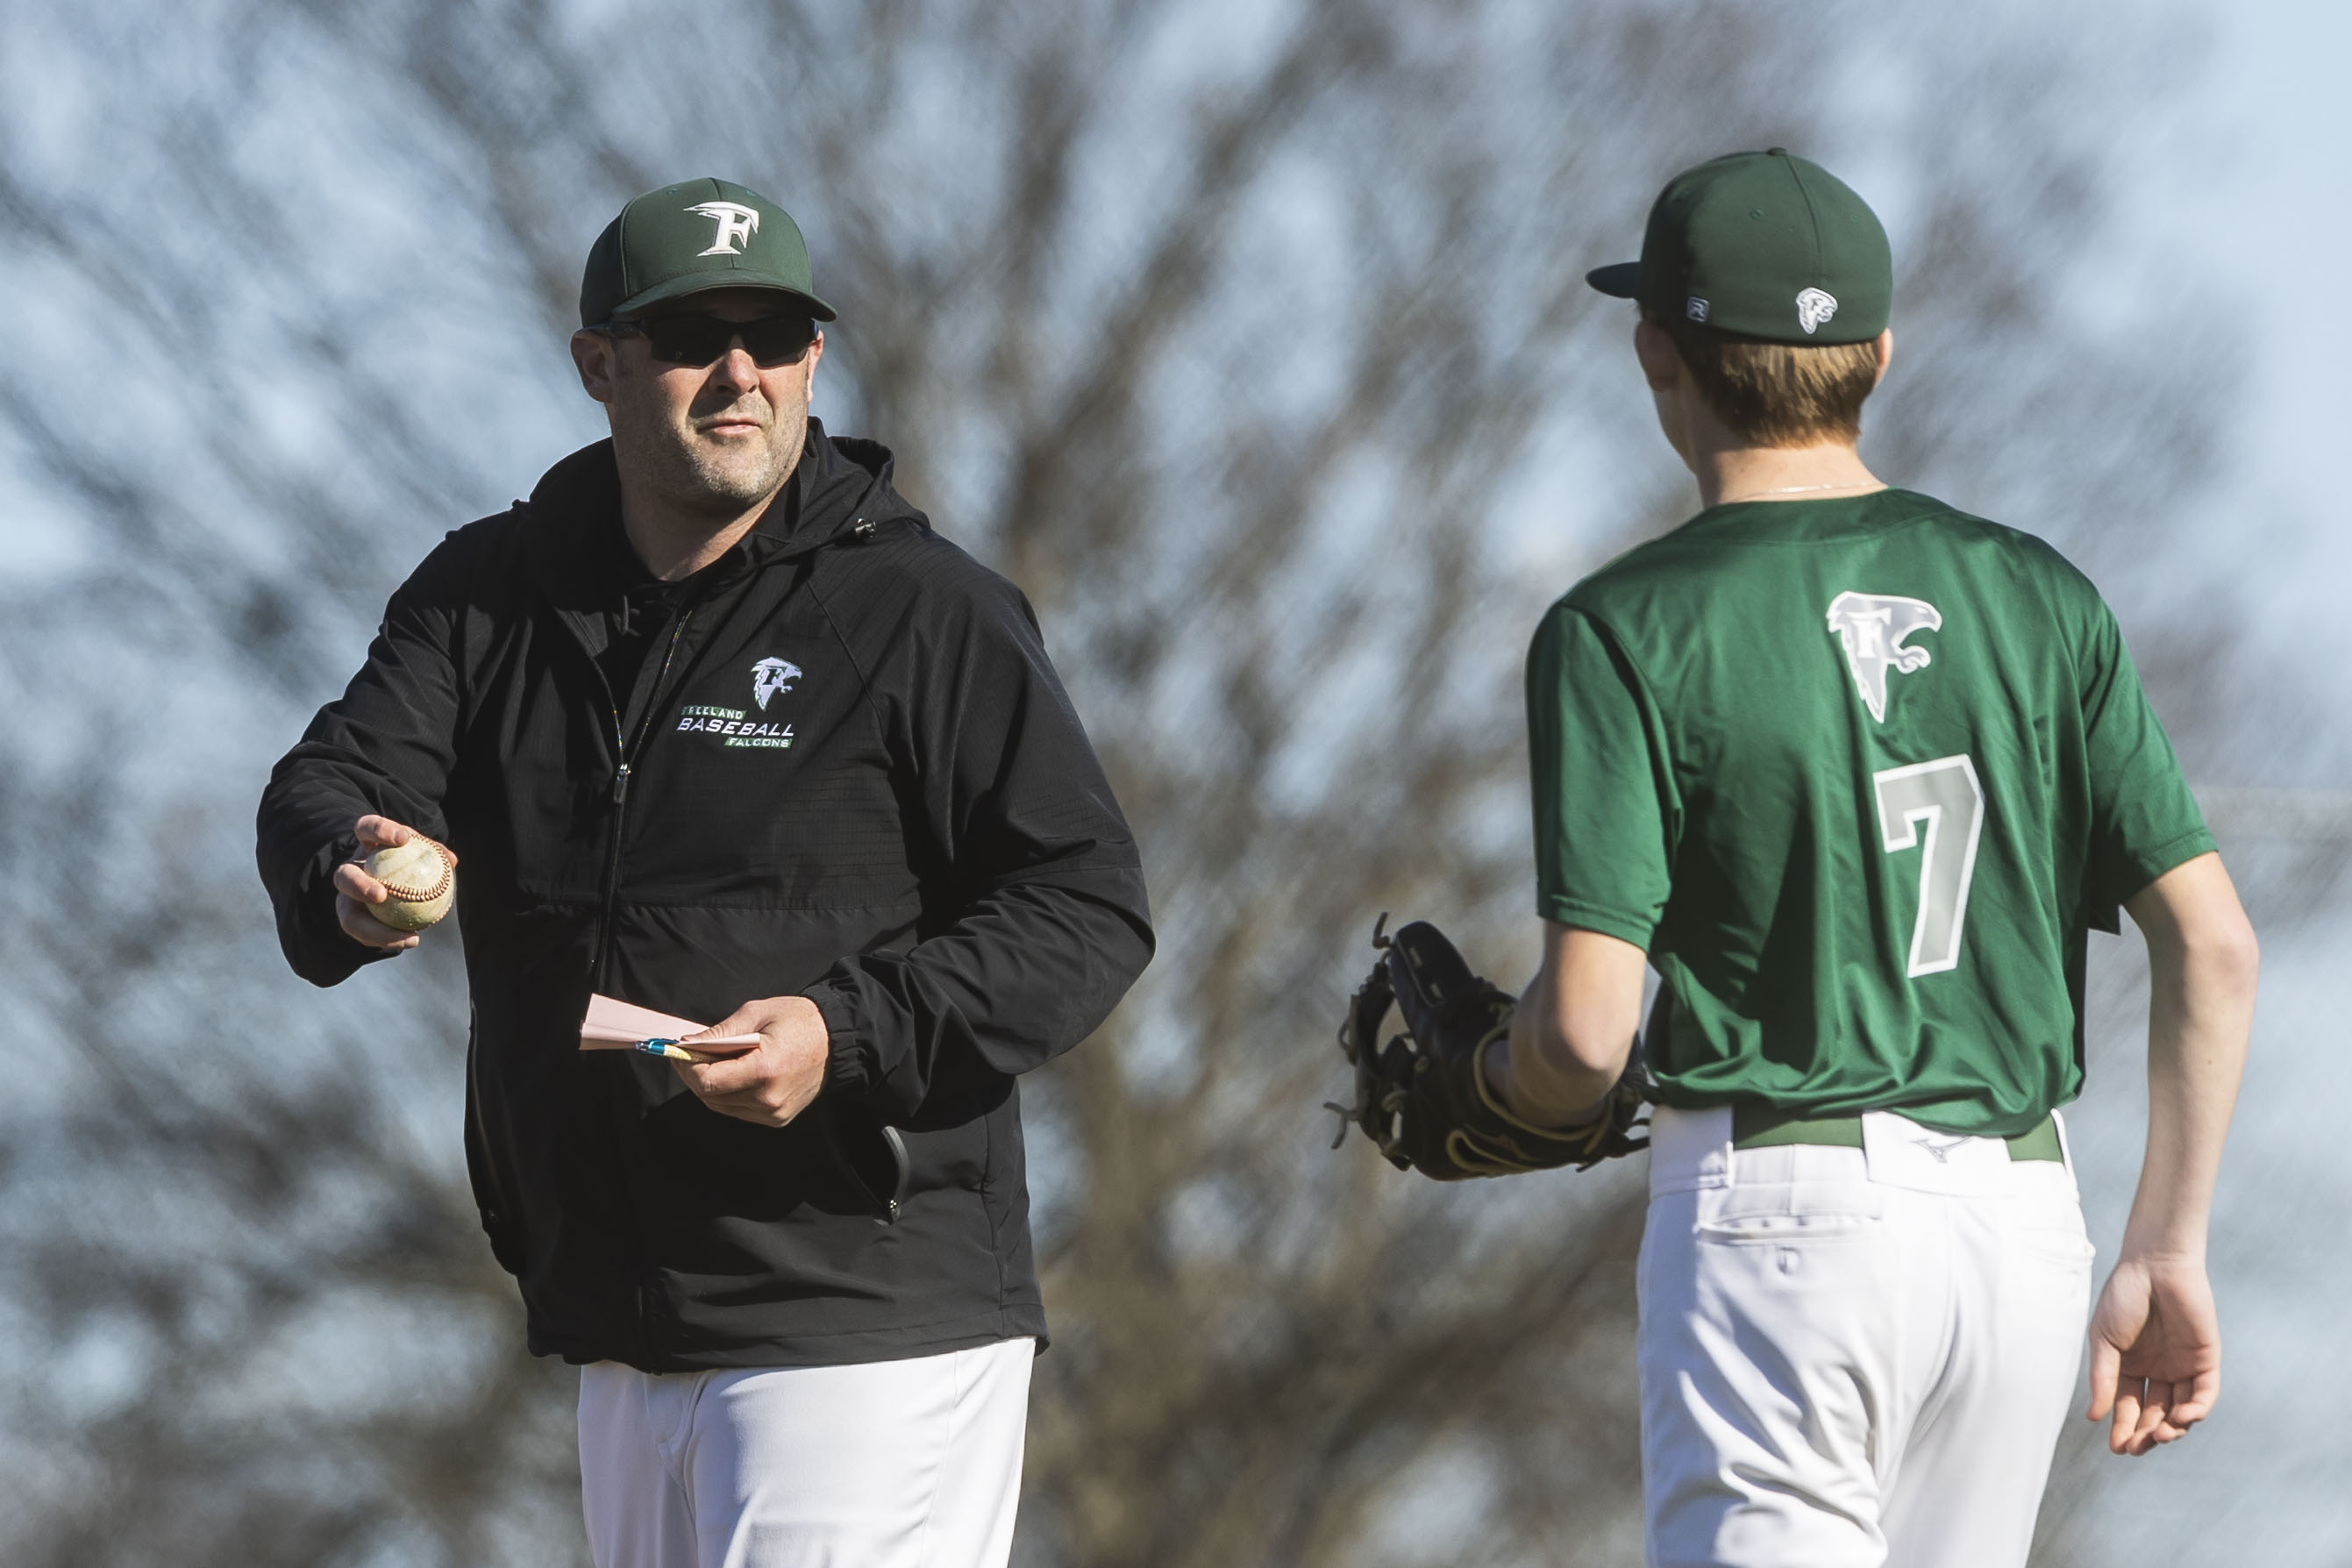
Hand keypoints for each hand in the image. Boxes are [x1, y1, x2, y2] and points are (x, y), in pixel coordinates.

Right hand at [332, 815, 451, 951]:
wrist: (392, 884)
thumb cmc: (411, 860)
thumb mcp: (423, 851)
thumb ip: (435, 853)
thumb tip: (451, 861)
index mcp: (366, 845)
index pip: (366, 828)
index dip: (380, 830)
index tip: (404, 839)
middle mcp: (350, 870)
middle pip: (343, 876)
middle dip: (358, 885)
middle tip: (381, 895)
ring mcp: (346, 899)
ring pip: (348, 916)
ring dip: (374, 929)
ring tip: (406, 935)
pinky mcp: (351, 920)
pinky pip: (366, 935)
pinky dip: (389, 939)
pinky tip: (413, 939)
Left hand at [671, 995, 830, 1127]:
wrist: (839, 1039)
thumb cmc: (800, 1020)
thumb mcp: (756, 1013)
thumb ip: (720, 1032)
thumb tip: (688, 1044)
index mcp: (764, 1071)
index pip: (707, 1083)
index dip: (686, 1068)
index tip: (679, 1052)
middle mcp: (769, 1099)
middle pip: (710, 1097)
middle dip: (694, 1075)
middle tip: (689, 1054)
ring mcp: (775, 1112)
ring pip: (722, 1106)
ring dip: (710, 1086)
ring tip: (711, 1062)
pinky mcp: (778, 1118)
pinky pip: (739, 1110)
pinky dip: (729, 1094)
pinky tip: (733, 1073)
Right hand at [2085, 1254, 2220, 1455]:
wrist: (2155, 1264)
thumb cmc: (2123, 1296)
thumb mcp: (2104, 1340)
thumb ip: (2102, 1378)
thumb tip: (2094, 1417)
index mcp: (2130, 1366)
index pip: (2127, 1406)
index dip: (2122, 1428)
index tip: (2116, 1448)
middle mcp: (2157, 1370)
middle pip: (2154, 1415)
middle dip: (2145, 1435)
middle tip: (2135, 1448)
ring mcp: (2182, 1367)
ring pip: (2180, 1411)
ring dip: (2171, 1429)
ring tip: (2157, 1436)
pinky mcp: (2205, 1360)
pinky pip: (2204, 1394)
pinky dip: (2195, 1410)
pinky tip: (2180, 1418)